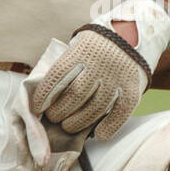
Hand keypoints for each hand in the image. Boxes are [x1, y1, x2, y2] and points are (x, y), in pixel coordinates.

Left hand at [31, 26, 147, 140]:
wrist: (131, 36)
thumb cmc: (96, 48)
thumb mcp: (79, 47)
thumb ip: (66, 68)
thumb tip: (46, 98)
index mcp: (82, 51)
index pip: (58, 75)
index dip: (44, 95)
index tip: (38, 108)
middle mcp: (100, 65)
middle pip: (75, 95)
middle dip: (59, 112)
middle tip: (54, 118)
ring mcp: (117, 79)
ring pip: (94, 108)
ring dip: (78, 122)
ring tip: (68, 126)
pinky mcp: (132, 91)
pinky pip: (119, 115)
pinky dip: (108, 128)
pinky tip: (98, 134)